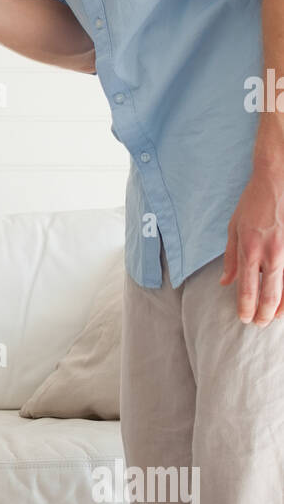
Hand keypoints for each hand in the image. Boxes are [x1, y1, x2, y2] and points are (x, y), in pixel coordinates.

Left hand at [219, 163, 283, 324]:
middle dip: (263, 314)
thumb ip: (230, 258)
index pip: (247, 289)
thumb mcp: (234, 228)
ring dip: (281, 307)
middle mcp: (270, 254)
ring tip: (274, 317)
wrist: (277, 180)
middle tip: (259, 324)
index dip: (246, 308)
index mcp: (250, 249)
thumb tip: (225, 282)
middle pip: (269, 295)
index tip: (244, 318)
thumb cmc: (253, 203)